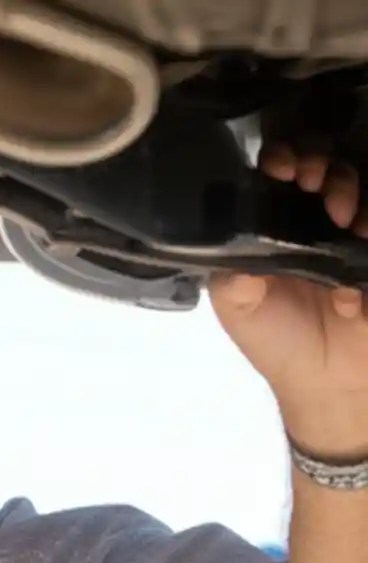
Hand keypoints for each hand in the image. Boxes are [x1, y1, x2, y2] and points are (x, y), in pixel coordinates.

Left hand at [209, 140, 367, 457]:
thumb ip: (229, 272)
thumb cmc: (275, 339)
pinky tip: (357, 256)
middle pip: (324, 166)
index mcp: (274, 225)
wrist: (327, 382)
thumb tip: (230, 239)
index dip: (280, 159)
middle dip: (319, 163)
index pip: (278, 173)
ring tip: (339, 215)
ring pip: (359, 185)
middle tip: (309, 179)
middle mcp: (315, 220)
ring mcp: (354, 233)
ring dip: (348, 188)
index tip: (280, 167)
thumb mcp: (236, 306)